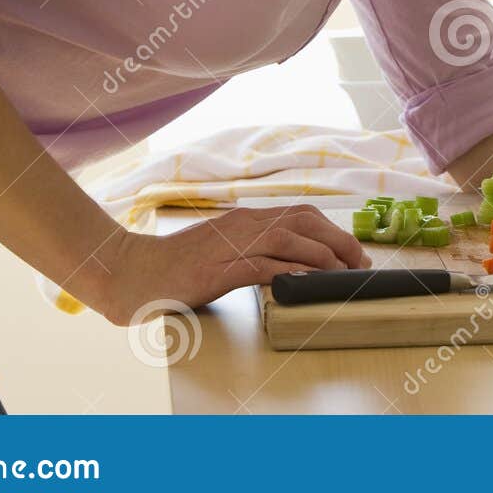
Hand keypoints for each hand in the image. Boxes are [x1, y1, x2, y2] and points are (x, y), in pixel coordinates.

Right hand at [90, 204, 371, 325]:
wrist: (132, 272)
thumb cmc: (177, 265)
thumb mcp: (222, 249)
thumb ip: (253, 249)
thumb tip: (292, 262)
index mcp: (245, 219)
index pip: (301, 213)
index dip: (333, 230)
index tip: (353, 250)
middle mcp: (242, 225)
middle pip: (303, 221)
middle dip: (339, 240)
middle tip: (359, 262)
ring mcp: (229, 246)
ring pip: (288, 239)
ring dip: (322, 255)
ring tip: (342, 272)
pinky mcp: (216, 269)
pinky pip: (261, 266)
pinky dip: (288, 270)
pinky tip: (307, 279)